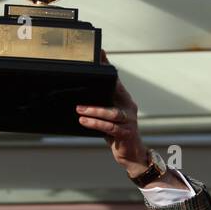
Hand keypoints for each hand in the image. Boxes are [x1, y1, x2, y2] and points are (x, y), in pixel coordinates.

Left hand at [75, 53, 148, 177]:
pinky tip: (84, 121)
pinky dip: (95, 124)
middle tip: (84, 79)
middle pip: (116, 91)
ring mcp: (129, 121)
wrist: (131, 155)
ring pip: (111, 112)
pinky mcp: (126, 133)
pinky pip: (110, 127)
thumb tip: (79, 98)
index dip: (108, 67)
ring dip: (94, 110)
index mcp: (124, 100)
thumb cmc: (117, 134)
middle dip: (103, 82)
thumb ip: (100, 106)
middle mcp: (129, 107)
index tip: (100, 54)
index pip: (116, 80)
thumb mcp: (107, 118)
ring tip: (79, 109)